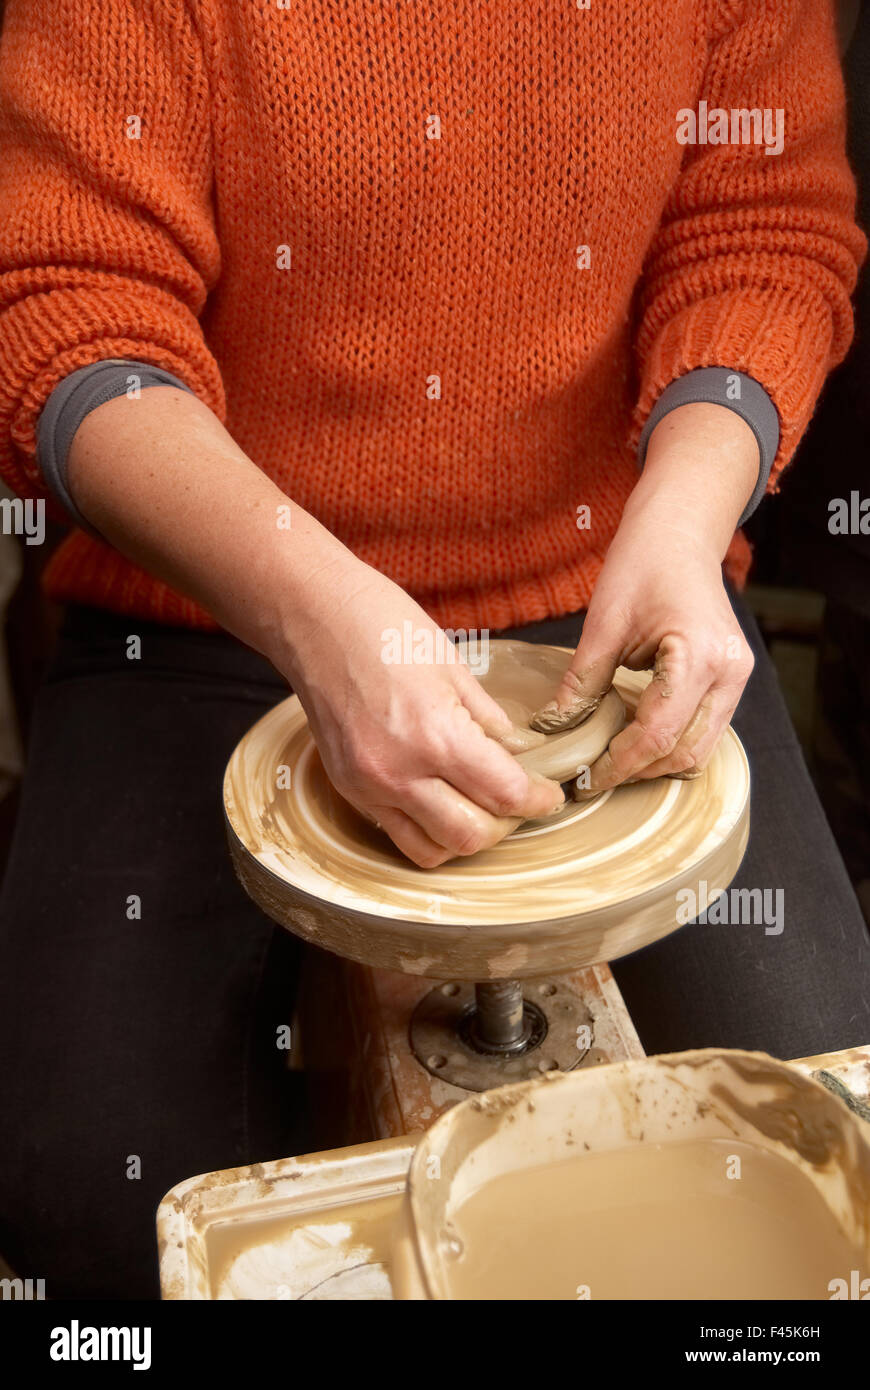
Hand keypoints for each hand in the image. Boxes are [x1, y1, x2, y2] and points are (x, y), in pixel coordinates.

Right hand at [279, 557, 564, 865]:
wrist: (312, 617)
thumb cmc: (383, 626)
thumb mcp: (453, 665)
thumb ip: (488, 719)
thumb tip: (517, 754)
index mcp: (436, 734)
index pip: (504, 795)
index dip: (537, 800)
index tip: (548, 794)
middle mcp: (399, 772)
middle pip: (470, 837)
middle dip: (504, 823)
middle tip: (515, 800)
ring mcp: (367, 785)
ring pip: (430, 850)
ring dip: (462, 836)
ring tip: (475, 804)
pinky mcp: (346, 787)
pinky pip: (394, 830)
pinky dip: (424, 826)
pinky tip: (436, 796)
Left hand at [531, 402, 757, 794]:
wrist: (678, 532)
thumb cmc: (642, 564)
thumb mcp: (603, 624)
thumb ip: (581, 683)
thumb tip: (553, 729)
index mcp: (699, 657)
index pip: (655, 734)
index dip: (617, 764)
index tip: (584, 780)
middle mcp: (729, 673)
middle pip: (683, 752)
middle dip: (637, 771)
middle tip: (592, 778)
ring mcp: (737, 676)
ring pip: (700, 749)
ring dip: (657, 763)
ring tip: (612, 762)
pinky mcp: (733, 677)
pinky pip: (707, 729)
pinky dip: (673, 743)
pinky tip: (636, 738)